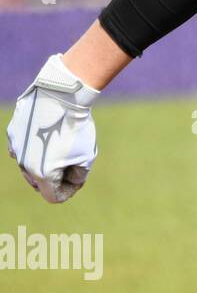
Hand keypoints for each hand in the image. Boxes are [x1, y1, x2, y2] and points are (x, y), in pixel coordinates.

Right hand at [7, 54, 100, 202]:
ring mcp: (15, 148)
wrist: (60, 96)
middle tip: (72, 158)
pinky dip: (36, 145)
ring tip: (61, 144)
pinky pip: (24, 147)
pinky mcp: (12, 133)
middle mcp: (23, 165)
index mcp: (41, 175)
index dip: (69, 189)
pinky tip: (48, 133)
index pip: (54, 196)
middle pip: (40, 182)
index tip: (79, 175)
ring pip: (31, 164)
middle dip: (57, 176)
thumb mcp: (86, 156)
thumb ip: (78, 175)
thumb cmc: (76, 128)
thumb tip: (68, 180)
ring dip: (45, 160)